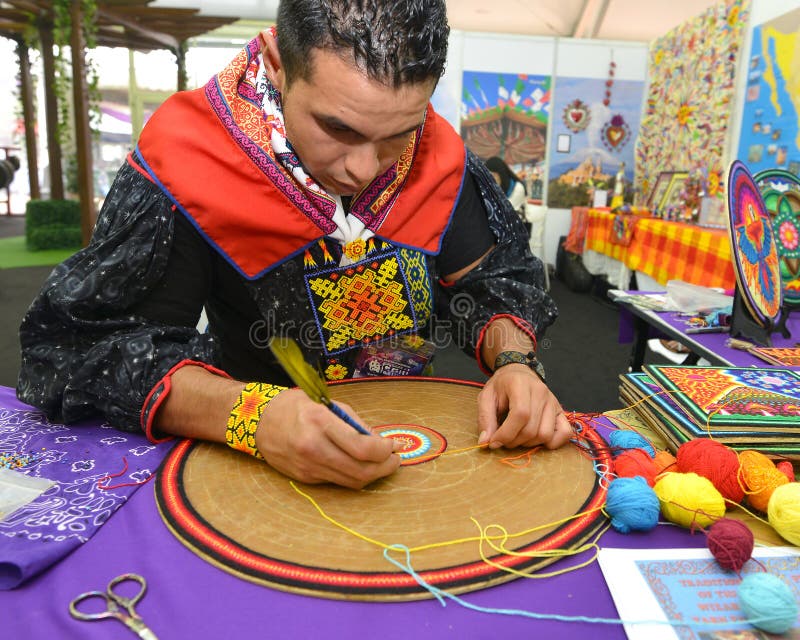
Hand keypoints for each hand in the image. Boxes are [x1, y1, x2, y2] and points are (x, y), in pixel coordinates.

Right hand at [256, 389, 400, 488]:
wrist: (259, 422)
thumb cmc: (296, 407)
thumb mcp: (327, 405)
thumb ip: (355, 424)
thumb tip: (380, 441)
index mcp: (320, 423)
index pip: (362, 448)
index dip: (385, 450)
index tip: (394, 445)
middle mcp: (314, 448)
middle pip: (361, 471)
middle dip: (386, 467)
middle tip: (395, 458)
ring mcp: (309, 467)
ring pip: (352, 482)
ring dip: (374, 475)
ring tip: (383, 463)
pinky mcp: (306, 479)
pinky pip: (338, 482)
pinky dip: (355, 475)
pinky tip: (361, 465)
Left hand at [476, 364, 571, 449]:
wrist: (518, 374)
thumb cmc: (501, 387)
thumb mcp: (486, 397)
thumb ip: (485, 419)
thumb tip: (485, 442)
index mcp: (520, 384)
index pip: (520, 414)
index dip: (506, 434)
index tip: (494, 442)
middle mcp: (541, 392)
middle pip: (531, 428)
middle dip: (513, 441)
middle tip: (503, 440)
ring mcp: (553, 401)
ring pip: (545, 434)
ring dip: (529, 444)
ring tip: (517, 437)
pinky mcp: (561, 411)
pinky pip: (564, 433)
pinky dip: (552, 443)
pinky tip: (536, 440)